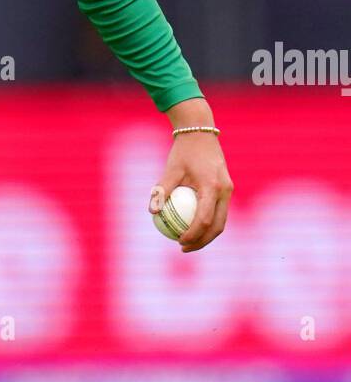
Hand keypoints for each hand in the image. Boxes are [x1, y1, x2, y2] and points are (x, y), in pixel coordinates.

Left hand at [149, 132, 232, 251]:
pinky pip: (218, 211)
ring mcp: (228, 190)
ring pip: (221, 220)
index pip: (204, 219)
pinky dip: (207, 222)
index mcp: (212, 187)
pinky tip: (190, 227)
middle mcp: (225, 190)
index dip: (193, 235)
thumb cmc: (182, 152)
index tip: (179, 242)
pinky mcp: (226, 189)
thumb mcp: (170, 169)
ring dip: (207, 235)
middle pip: (218, 225)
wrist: (200, 133)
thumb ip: (162, 190)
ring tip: (187, 243)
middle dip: (202, 241)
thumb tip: (152, 212)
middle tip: (183, 248)